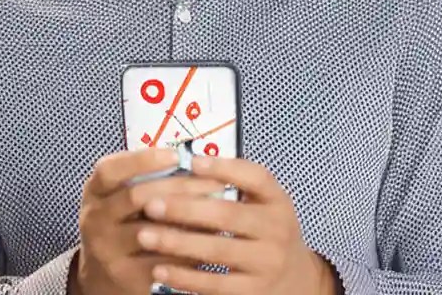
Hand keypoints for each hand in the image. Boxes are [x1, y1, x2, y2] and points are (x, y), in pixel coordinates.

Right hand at [71, 149, 232, 294]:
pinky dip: (189, 247)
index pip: (110, 170)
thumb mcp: (122, 196)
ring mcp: (108, 250)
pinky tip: (211, 238)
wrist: (106, 272)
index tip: (177, 154)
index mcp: (95, 192)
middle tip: (216, 183)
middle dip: (179, 186)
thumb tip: (196, 161)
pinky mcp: (127, 276)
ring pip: (153, 231)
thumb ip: (148, 178)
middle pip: (136, 196)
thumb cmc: (125, 222)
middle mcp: (94, 219)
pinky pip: (164, 260)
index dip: (142, 160)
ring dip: (189, 219)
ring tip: (219, 209)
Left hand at [134, 156, 340, 294]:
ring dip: (177, 242)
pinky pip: (214, 284)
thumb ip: (237, 185)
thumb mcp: (264, 205)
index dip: (224, 167)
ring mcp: (266, 264)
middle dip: (185, 209)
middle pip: (228, 215)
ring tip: (145, 235)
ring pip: (217, 250)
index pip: (256, 177)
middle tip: (150, 204)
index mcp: (278, 202)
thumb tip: (188, 162)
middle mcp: (277, 231)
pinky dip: (184, 277)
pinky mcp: (252, 293)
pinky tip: (159, 269)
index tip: (191, 161)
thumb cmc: (265, 233)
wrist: (295, 281)